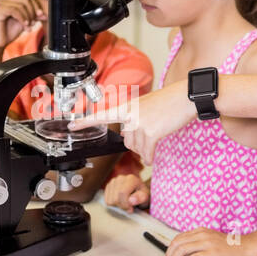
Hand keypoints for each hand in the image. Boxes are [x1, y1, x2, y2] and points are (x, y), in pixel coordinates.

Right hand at [0, 0, 43, 49]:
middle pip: (26, 0)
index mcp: (11, 1)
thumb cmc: (8, 33)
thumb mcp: (24, 23)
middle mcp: (5, 0)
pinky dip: (22, 18)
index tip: (41, 16)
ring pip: (21, 5)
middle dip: (33, 12)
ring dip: (28, 17)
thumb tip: (44, 14)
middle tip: (34, 23)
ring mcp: (1, 4)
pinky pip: (14, 10)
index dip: (36, 6)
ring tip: (28, 27)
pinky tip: (24, 25)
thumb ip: (33, 17)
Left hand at [71, 78, 194, 163]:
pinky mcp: (150, 133)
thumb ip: (132, 119)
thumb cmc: (168, 102)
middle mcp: (129, 115)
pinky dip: (149, 157)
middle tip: (150, 135)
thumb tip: (128, 137)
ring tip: (156, 140)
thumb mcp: (144, 106)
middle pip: (127, 142)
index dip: (85, 122)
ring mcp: (139, 124)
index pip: (102, 115)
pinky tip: (152, 156)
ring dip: (146, 151)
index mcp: (126, 107)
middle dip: (137, 144)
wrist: (185, 98)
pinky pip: (146, 153)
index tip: (72, 126)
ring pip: (137, 148)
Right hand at [104, 173, 148, 212]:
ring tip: (125, 203)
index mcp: (131, 179)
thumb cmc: (143, 195)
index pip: (122, 193)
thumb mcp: (146, 198)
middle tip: (129, 207)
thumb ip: (140, 199)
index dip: (125, 204)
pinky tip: (120, 201)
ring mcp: (113, 181)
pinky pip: (106, 200)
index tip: (131, 209)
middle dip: (122, 206)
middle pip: (115, 198)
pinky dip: (113, 204)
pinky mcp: (109, 186)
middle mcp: (120, 178)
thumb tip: (131, 200)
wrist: (139, 192)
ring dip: (117, 205)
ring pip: (110, 200)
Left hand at [166, 227, 253, 255]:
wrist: (247, 248)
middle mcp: (202, 235)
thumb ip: (199, 244)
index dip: (171, 248)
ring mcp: (207, 243)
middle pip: (177, 243)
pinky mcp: (212, 253)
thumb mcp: (212, 241)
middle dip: (170, 255)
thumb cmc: (232, 247)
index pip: (179, 237)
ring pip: (182, 250)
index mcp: (201, 231)